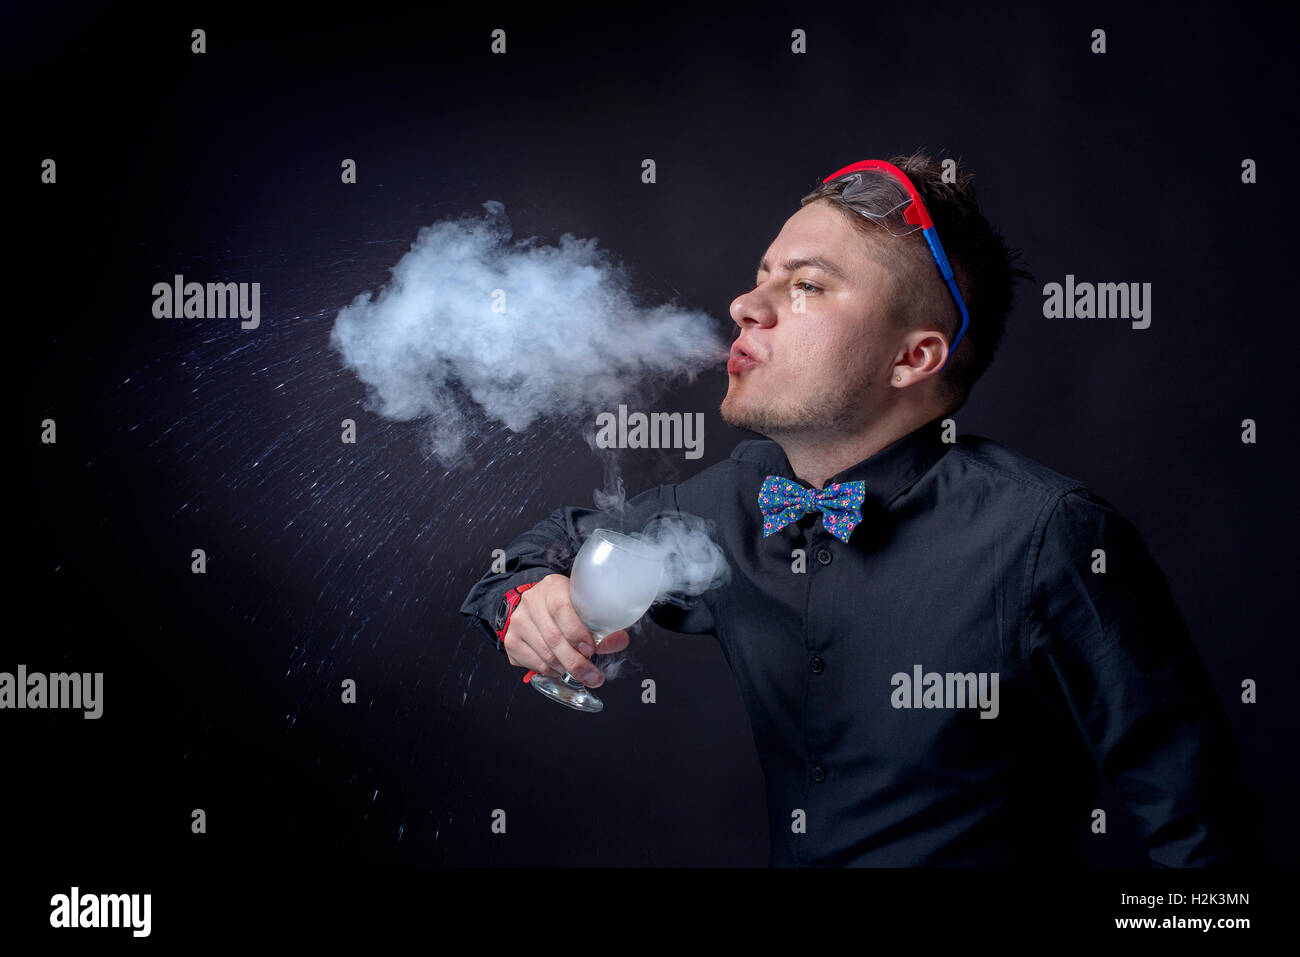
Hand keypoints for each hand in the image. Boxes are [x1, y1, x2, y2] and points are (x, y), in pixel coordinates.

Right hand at [502, 574, 630, 686]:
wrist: (537, 607)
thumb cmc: (567, 608)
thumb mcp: (585, 608)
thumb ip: (604, 625)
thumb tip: (620, 641)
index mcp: (552, 587)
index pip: (561, 609)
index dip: (577, 633)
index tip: (591, 650)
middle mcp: (531, 602)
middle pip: (553, 638)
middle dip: (577, 662)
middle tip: (593, 676)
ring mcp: (518, 622)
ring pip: (545, 655)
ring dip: (566, 668)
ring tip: (579, 670)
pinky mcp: (511, 641)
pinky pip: (535, 665)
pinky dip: (552, 671)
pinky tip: (560, 666)